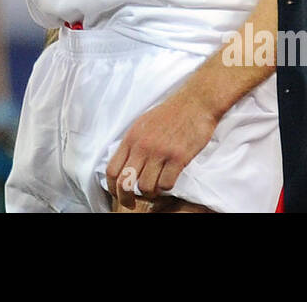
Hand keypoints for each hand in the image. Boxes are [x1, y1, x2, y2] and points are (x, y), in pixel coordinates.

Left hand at [105, 85, 219, 208]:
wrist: (195, 102)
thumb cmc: (169, 113)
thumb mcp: (143, 124)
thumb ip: (132, 144)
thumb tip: (124, 165)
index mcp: (131, 138)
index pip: (112, 170)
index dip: (112, 187)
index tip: (118, 194)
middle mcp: (142, 146)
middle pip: (125, 183)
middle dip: (126, 198)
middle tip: (132, 203)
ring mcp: (160, 152)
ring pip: (146, 187)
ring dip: (150, 193)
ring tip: (155, 188)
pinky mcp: (178, 157)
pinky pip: (167, 184)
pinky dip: (167, 187)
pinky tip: (169, 180)